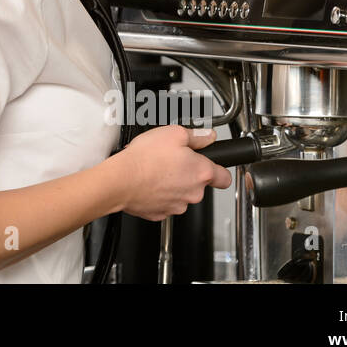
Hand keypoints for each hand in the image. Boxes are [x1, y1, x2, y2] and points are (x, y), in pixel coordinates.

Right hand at [110, 126, 231, 221]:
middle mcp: (193, 193)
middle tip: (172, 160)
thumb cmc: (145, 158)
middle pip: (199, 185)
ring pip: (181, 194)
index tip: (213, 166)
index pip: (225, 177)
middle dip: (188, 173)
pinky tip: (149, 182)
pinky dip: (159, 194)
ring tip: (156, 170)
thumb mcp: (174, 133)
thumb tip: (208, 136)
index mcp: (201, 172)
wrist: (121, 180)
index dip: (220, 170)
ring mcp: (177, 206)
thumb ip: (196, 136)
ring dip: (173, 184)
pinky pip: (164, 202)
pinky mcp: (160, 213)